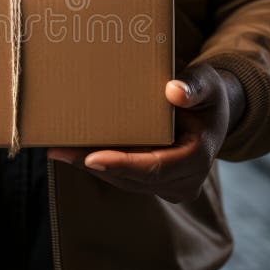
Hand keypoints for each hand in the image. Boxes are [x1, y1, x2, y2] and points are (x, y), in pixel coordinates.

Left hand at [47, 63, 244, 202]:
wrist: (212, 112)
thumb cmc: (207, 94)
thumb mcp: (207, 83)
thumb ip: (194, 86)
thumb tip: (174, 91)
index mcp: (197, 159)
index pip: (154, 167)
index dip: (122, 163)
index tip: (92, 157)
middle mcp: (183, 181)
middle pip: (131, 178)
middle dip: (92, 164)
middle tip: (58, 150)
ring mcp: (168, 186)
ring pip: (122, 180)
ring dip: (88, 166)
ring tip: (57, 149)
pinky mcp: (154, 183)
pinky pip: (122, 176)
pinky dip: (97, 163)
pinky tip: (71, 150)